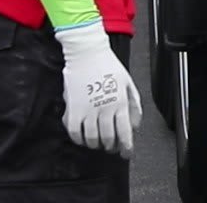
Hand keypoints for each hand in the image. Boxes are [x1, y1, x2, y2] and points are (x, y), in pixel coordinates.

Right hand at [55, 20, 142, 157]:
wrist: (87, 53)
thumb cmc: (108, 66)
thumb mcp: (128, 83)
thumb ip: (134, 104)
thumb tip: (135, 123)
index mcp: (119, 102)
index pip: (124, 132)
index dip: (126, 146)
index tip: (126, 152)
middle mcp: (103, 108)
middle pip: (107, 138)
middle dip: (111, 146)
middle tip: (111, 146)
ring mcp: (86, 110)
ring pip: (91, 138)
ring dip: (95, 144)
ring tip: (98, 142)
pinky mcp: (72, 109)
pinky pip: (74, 132)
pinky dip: (78, 139)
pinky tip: (82, 137)